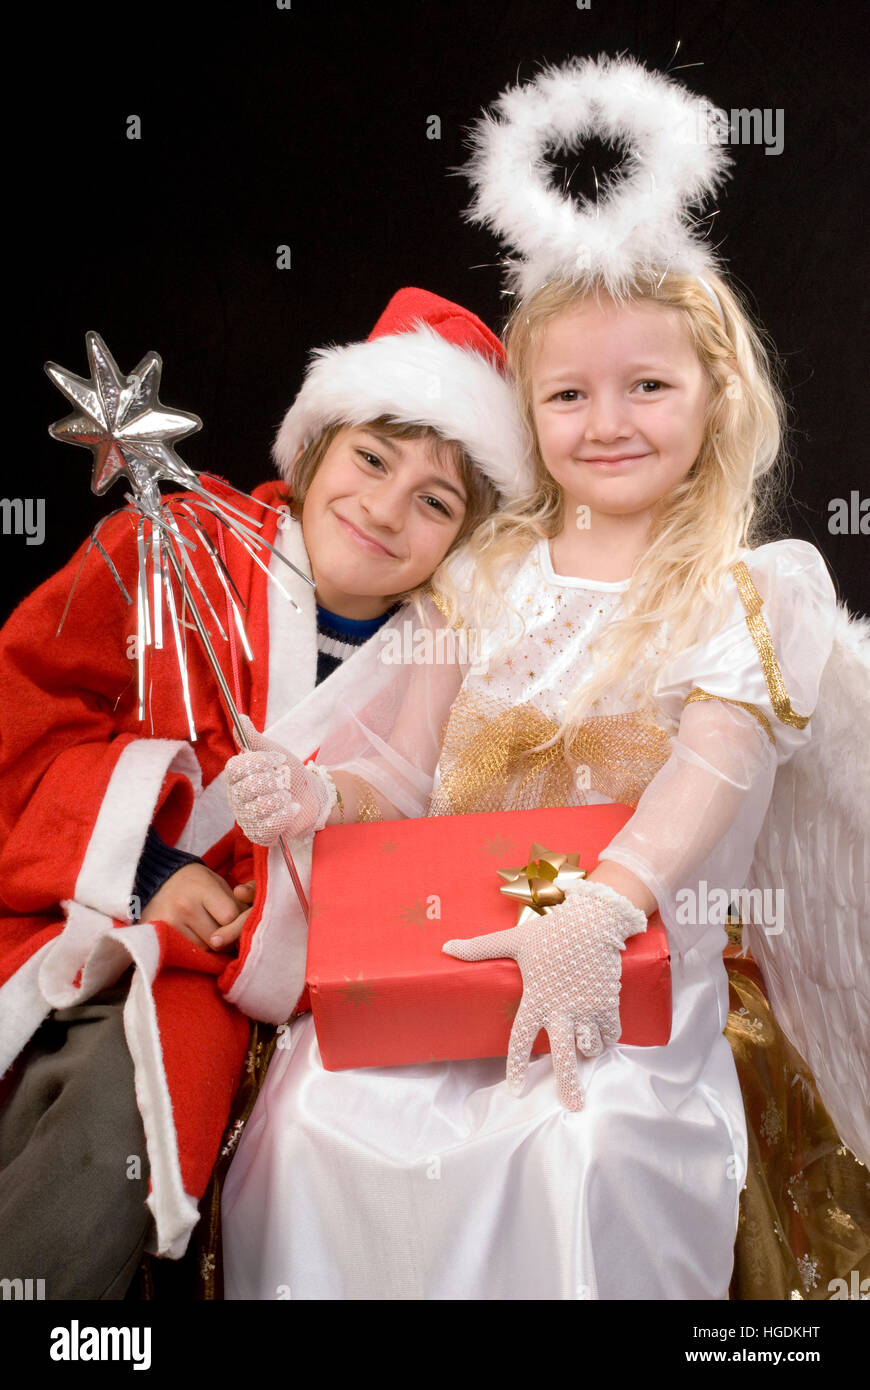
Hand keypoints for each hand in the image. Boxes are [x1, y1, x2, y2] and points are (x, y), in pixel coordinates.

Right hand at [141, 864, 251, 952]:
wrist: (153, 878)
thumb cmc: (193, 881)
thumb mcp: (217, 883)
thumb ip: (235, 904)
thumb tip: (252, 929)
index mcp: (201, 888)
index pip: (230, 916)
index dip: (238, 922)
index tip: (236, 920)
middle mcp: (184, 907)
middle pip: (218, 939)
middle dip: (226, 938)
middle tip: (224, 930)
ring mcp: (169, 924)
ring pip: (204, 950)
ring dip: (211, 947)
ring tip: (206, 931)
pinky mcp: (158, 937)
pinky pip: (187, 954)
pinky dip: (195, 950)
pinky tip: (195, 938)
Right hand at [225, 716, 334, 844]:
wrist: (310, 795)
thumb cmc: (289, 773)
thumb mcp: (274, 752)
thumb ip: (255, 738)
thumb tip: (240, 718)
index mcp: (235, 776)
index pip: (236, 767)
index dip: (261, 762)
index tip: (279, 760)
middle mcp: (236, 798)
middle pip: (250, 787)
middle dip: (275, 781)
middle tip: (284, 782)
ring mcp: (246, 818)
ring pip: (261, 807)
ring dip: (282, 799)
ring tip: (287, 797)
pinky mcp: (259, 835)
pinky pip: (269, 826)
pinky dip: (286, 815)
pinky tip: (292, 809)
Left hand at [443, 880, 647, 1109]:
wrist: (593, 920)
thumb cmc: (550, 932)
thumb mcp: (513, 939)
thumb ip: (480, 947)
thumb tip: (445, 947)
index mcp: (536, 997)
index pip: (521, 1038)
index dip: (516, 1064)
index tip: (515, 1088)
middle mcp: (562, 1008)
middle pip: (564, 1054)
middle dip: (568, 1082)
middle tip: (572, 1106)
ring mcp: (587, 1007)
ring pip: (589, 1046)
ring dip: (587, 1052)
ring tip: (584, 1051)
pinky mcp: (608, 1002)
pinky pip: (610, 1033)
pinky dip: (605, 1040)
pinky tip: (599, 1038)